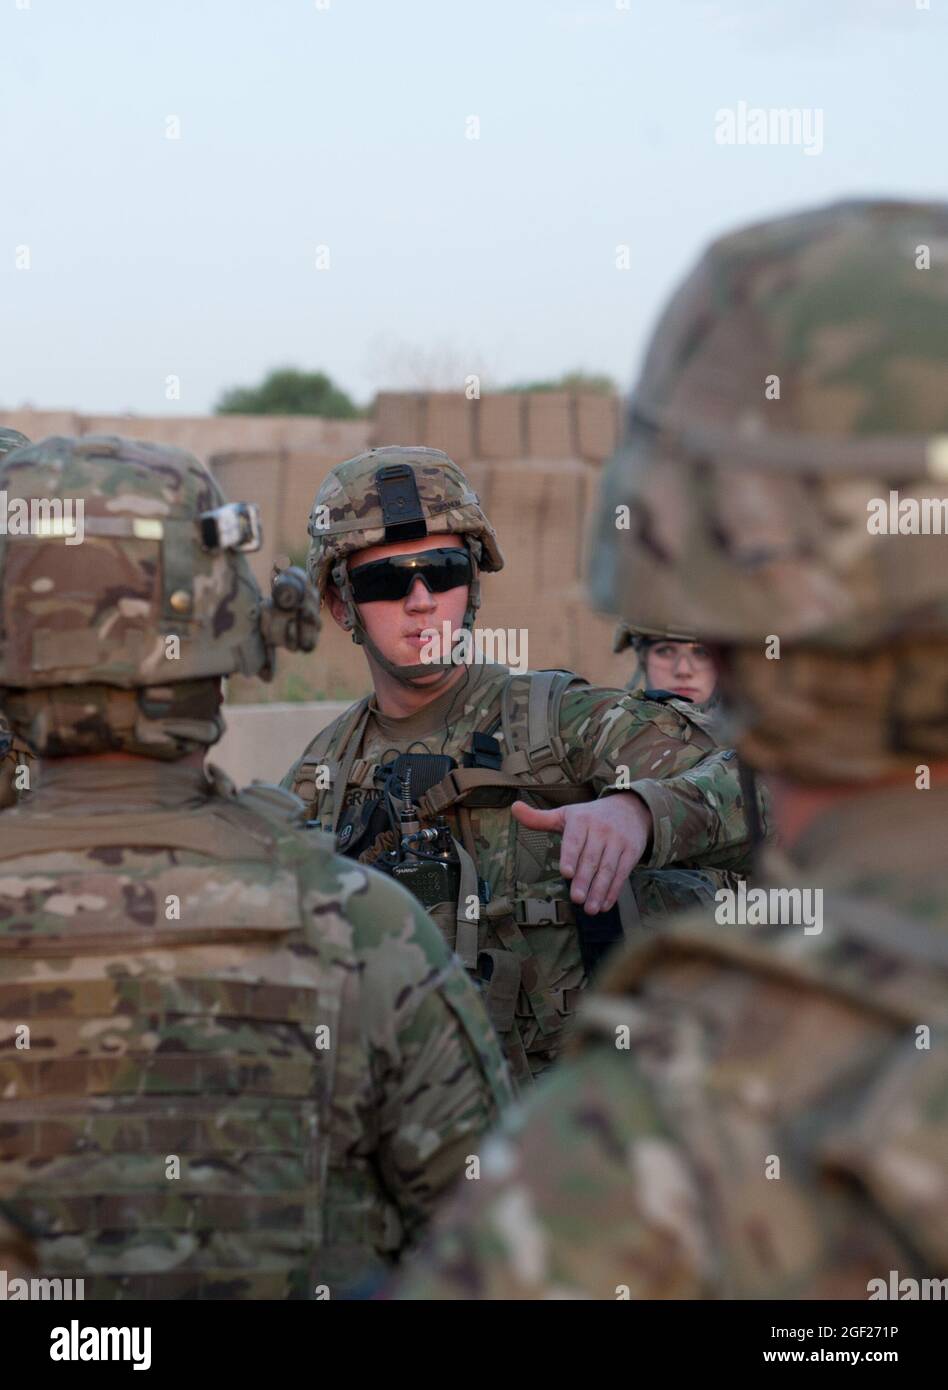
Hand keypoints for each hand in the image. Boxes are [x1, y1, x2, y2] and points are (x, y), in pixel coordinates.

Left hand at [510, 793, 651, 913]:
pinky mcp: (632, 852)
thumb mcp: (566, 814)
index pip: (575, 840)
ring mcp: (618, 841)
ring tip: (590, 909)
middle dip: (584, 880)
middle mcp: (601, 829)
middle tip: (576, 899)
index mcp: (581, 820)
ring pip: (608, 868)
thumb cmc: (590, 816)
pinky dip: (614, 891)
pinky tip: (605, 905)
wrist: (631, 808)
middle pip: (591, 858)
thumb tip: (514, 808)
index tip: (566, 873)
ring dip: (599, 890)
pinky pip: (622, 873)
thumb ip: (539, 818)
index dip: (571, 856)